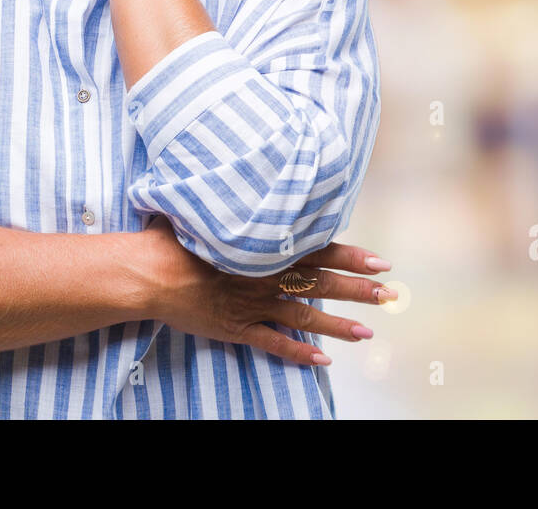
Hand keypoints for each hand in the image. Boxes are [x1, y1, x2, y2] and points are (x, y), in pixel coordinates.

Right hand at [138, 216, 392, 366]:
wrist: (148, 271)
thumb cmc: (174, 236)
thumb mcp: (211, 209)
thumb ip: (237, 201)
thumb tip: (249, 176)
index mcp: (264, 247)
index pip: (318, 251)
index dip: (351, 257)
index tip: (380, 262)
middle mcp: (265, 276)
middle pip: (321, 283)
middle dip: (358, 291)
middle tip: (390, 296)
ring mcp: (253, 304)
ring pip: (305, 316)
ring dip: (338, 325)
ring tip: (368, 333)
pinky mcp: (236, 328)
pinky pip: (273, 343)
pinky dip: (298, 352)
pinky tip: (322, 361)